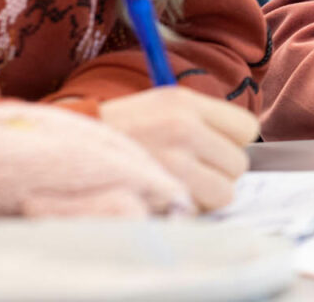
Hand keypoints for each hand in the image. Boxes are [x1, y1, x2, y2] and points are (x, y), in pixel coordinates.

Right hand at [98, 86, 258, 211]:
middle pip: (238, 164)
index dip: (233, 142)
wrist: (66, 153)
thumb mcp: (161, 106)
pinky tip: (165, 196)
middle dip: (219, 171)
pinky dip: (187, 210)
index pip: (247, 128)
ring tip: (178, 184)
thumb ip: (203, 119)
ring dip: (205, 194)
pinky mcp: (160, 193)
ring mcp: (171, 162)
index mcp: (183, 102)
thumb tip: (245, 140)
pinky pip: (200, 211)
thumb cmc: (122, 132)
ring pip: (224, 192)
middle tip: (191, 169)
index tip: (214, 147)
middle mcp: (181, 128)